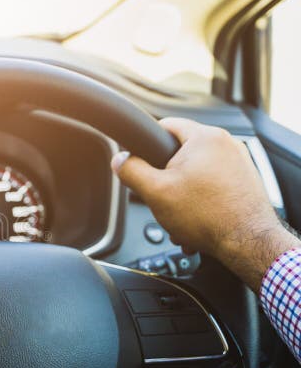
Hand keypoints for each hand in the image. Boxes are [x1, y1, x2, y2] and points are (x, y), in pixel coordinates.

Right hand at [111, 117, 298, 290]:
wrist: (247, 243)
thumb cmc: (209, 216)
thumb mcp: (155, 192)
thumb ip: (131, 171)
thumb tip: (119, 160)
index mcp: (205, 138)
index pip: (165, 125)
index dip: (147, 143)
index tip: (140, 160)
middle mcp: (226, 144)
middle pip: (180, 154)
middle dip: (167, 180)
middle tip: (163, 198)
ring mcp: (239, 162)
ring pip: (196, 173)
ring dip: (183, 196)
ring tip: (181, 217)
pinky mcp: (245, 181)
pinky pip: (213, 186)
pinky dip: (201, 202)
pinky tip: (195, 223)